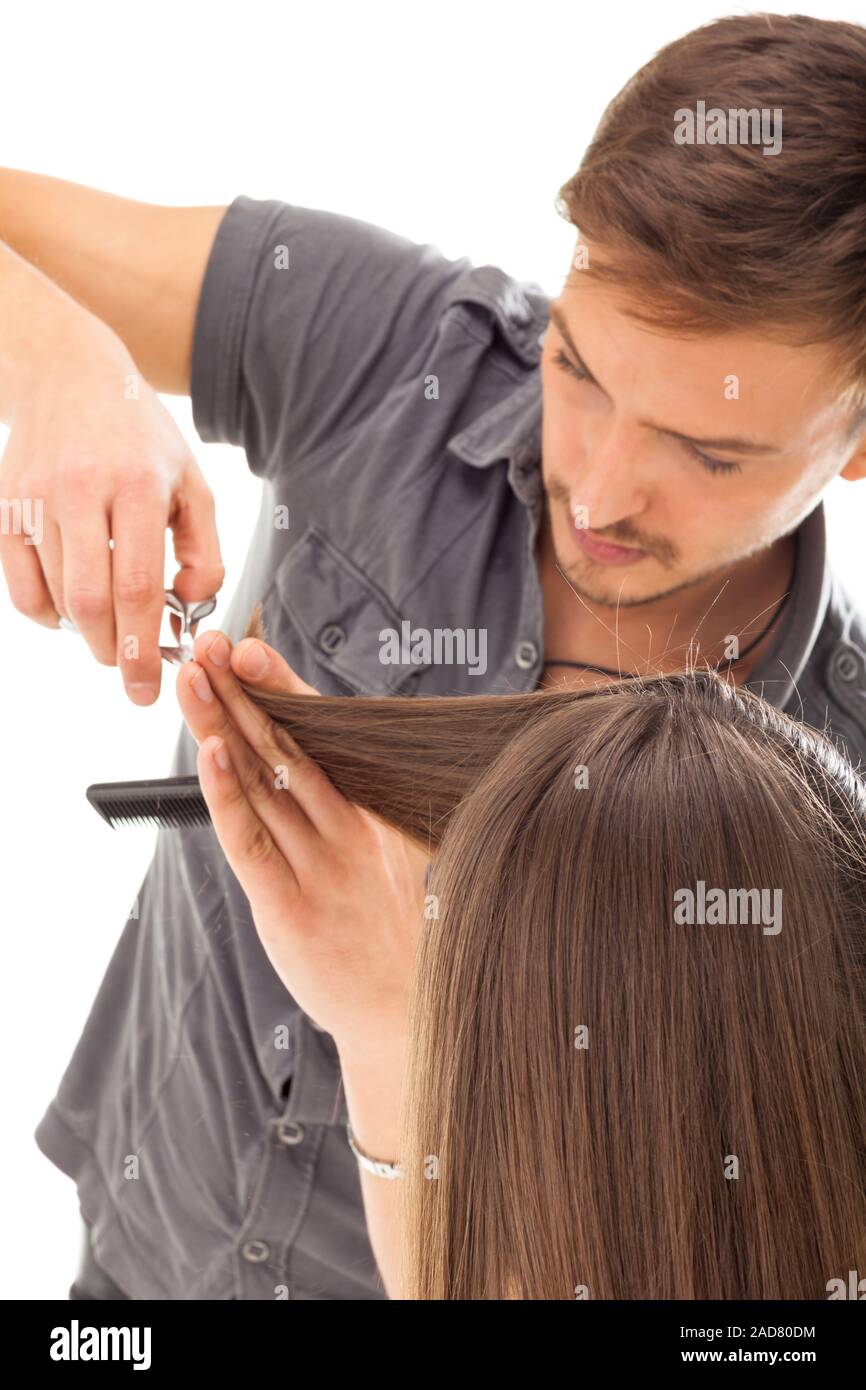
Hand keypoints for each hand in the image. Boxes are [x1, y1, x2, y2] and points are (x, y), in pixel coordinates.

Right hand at [0, 314, 223, 702]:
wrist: (67, 375)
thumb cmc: (140, 439)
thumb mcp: (191, 483)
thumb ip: (206, 551)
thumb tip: (190, 609)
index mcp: (138, 486)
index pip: (139, 586)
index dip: (142, 647)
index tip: (148, 688)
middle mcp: (82, 491)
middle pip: (92, 601)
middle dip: (112, 651)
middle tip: (128, 664)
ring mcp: (36, 499)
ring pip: (58, 599)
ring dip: (86, 632)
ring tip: (108, 623)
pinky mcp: (5, 509)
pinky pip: (21, 589)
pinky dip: (47, 616)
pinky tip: (71, 609)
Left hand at [175, 629, 428, 1053]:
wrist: (409, 1016)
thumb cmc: (401, 936)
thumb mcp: (400, 859)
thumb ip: (365, 811)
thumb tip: (331, 762)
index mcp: (374, 812)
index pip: (323, 735)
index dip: (284, 688)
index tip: (250, 647)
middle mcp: (348, 830)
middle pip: (286, 744)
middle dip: (244, 691)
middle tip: (208, 644)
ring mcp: (320, 866)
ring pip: (263, 782)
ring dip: (224, 725)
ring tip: (194, 678)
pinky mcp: (289, 907)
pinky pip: (250, 842)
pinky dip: (226, 795)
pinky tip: (209, 753)